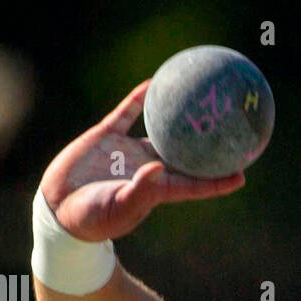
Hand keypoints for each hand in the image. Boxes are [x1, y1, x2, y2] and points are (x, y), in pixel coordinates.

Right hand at [38, 80, 245, 241]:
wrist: (58, 207)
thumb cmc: (93, 218)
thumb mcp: (119, 207)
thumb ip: (140, 190)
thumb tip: (159, 169)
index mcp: (157, 189)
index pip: (194, 185)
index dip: (218, 181)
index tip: (242, 174)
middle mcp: (148, 168)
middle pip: (185, 156)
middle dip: (207, 147)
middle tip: (232, 130)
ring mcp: (128, 151)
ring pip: (160, 130)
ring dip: (178, 117)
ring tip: (198, 98)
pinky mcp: (107, 136)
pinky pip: (127, 113)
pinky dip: (139, 99)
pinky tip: (155, 82)